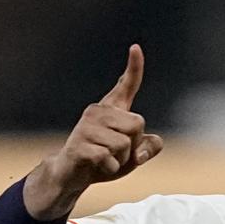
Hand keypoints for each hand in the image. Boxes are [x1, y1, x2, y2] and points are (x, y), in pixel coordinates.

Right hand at [23, 46, 165, 219]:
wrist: (71, 175)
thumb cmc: (102, 162)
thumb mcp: (132, 157)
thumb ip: (148, 148)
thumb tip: (153, 143)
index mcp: (111, 110)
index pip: (126, 85)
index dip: (134, 67)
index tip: (136, 47)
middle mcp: (97, 112)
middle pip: (137, 124)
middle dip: (134, 146)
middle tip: (116, 155)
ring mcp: (86, 127)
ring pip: (124, 143)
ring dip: (121, 160)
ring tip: (106, 161)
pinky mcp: (79, 144)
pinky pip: (109, 158)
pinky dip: (110, 168)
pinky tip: (97, 167)